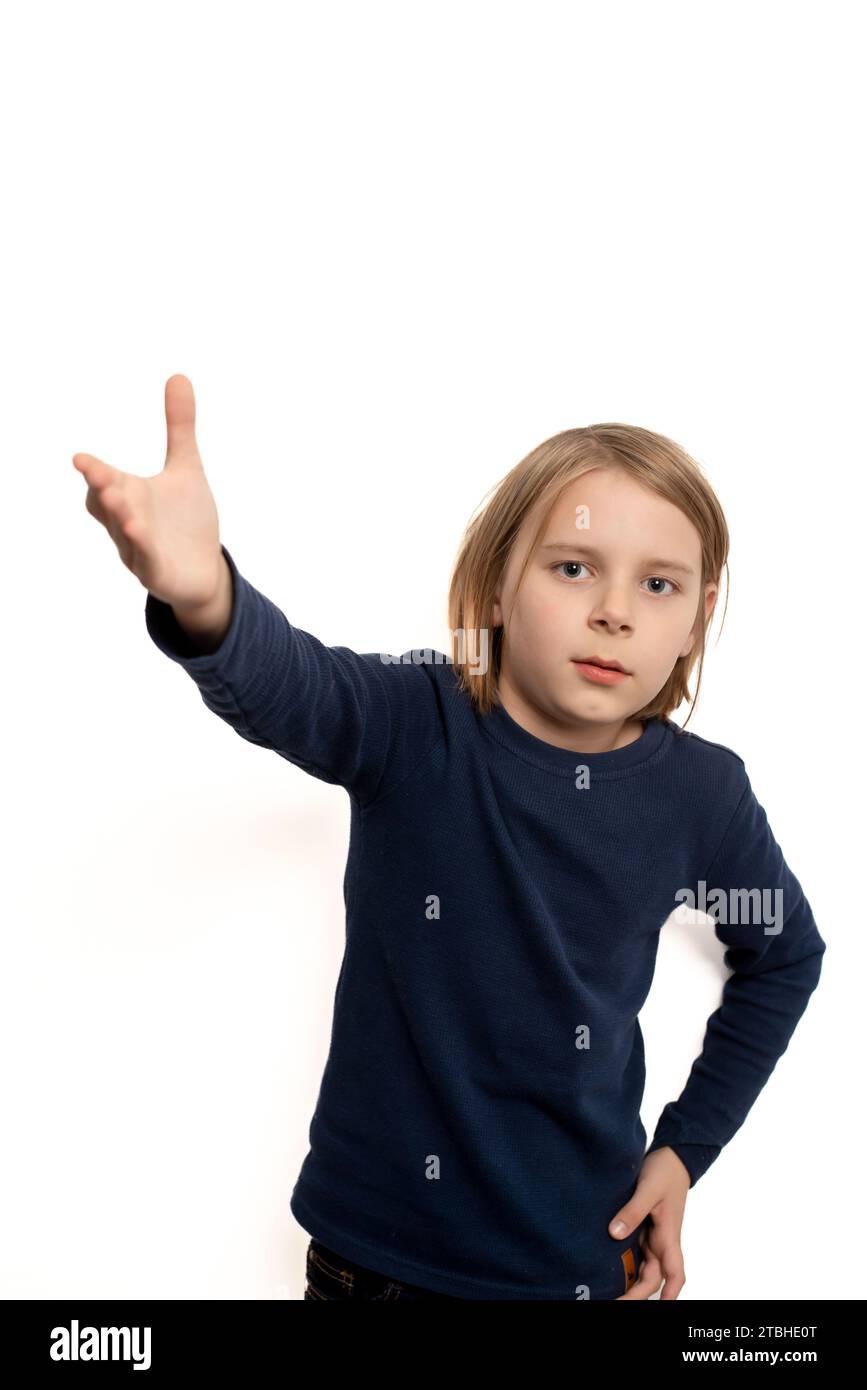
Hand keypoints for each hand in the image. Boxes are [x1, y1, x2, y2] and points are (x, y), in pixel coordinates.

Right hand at [72, 374, 223, 609]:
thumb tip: (179, 375)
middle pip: (106, 508)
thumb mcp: (186, 469)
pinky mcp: (157, 574)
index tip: (81, 458)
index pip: (103, 482)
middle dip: (103, 492)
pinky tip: (143, 534)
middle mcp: (126, 523)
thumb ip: (179, 427)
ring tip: (122, 505)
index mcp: (129, 496)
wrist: (202, 570)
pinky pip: (148, 562)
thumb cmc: (186, 519)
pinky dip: (145, 549)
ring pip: (125, 536)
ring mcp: (139, 551)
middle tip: (102, 478)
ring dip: (122, 520)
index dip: (94, 472)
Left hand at [609, 1146, 689, 1299]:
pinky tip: (609, 1271)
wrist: (671, 1157)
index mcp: (669, 1235)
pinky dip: (626, 1266)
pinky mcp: (643, 1229)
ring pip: (644, 1269)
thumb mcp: (648, 1189)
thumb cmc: (665, 1172)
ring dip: (631, 1283)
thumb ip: (633, 1211)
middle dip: (637, 1294)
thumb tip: (614, 1233)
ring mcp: (653, 1236)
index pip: (675, 1272)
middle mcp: (662, 1241)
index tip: (663, 1307)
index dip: (671, 1293)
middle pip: (653, 1278)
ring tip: (610, 1294)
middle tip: (615, 1303)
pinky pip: (636, 1253)